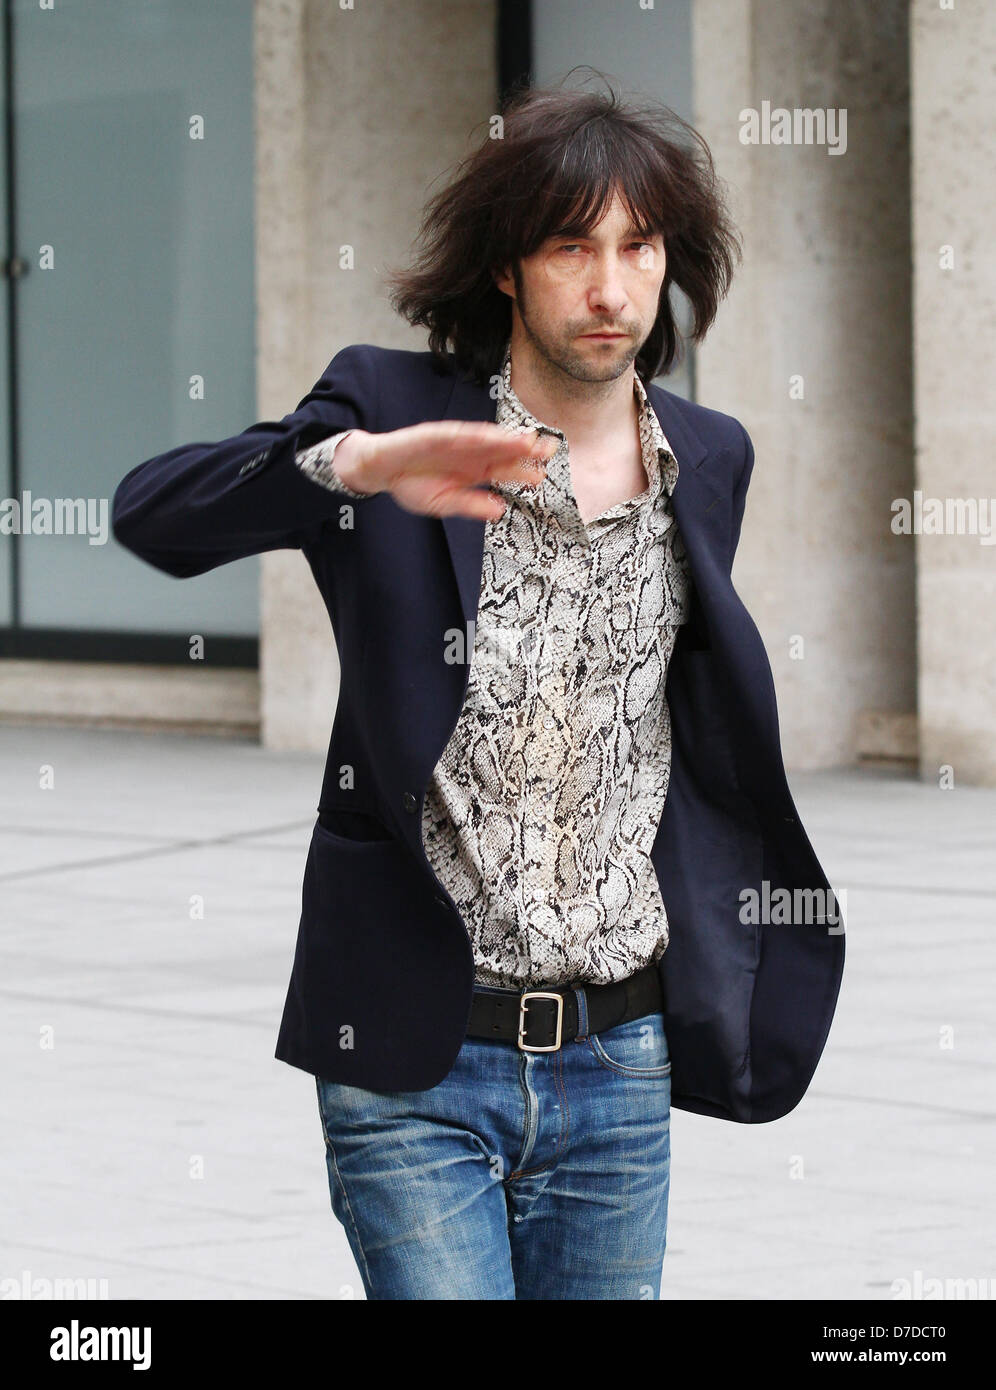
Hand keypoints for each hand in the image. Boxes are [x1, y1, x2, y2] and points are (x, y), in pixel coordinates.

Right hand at [333, 421, 557, 520]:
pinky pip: (457, 435)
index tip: (542, 475)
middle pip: (502, 451)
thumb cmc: (413, 484)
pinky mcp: (436, 435)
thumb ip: (472, 505)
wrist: (381, 470)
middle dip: (524, 450)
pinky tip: (490, 436)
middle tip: (548, 450)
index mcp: (474, 471)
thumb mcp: (445, 503)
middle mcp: (469, 454)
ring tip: (526, 441)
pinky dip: (474, 435)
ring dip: (505, 439)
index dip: (523, 471)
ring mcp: (454, 443)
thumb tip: (499, 511)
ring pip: (485, 439)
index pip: (504, 470)